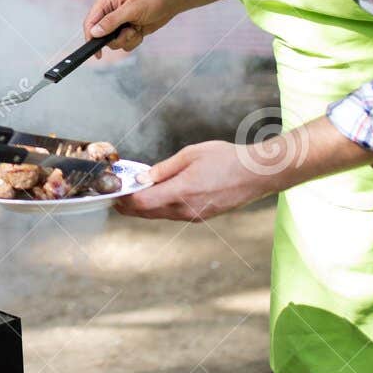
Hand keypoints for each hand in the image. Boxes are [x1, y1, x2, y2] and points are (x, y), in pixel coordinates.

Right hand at [83, 0, 175, 52]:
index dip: (91, 37)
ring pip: (113, 42)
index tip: (97, 52)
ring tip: (136, 29)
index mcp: (105, 3)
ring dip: (127, 39)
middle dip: (116, 38)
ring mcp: (118, 23)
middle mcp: (109, 13)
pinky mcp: (127, 30)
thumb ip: (111, 21)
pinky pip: (124, 44)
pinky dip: (134, 40)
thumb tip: (94, 32)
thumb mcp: (131, 10)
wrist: (170, 2)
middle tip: (129, 32)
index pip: (90, 23)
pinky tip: (141, 30)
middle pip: (101, 36)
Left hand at [113, 140, 275, 220]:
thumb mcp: (191, 154)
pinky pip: (174, 214)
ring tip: (134, 194)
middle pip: (147, 213)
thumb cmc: (226, 159)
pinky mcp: (202, 217)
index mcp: (181, 192)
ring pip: (160, 215)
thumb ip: (164, 168)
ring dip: (145, 207)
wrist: (258, 174)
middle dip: (129, 205)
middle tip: (117, 195)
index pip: (141, 203)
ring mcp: (194, 216)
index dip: (123, 200)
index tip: (113, 192)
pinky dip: (161, 207)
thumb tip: (143, 178)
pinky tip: (157, 196)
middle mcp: (185, 209)